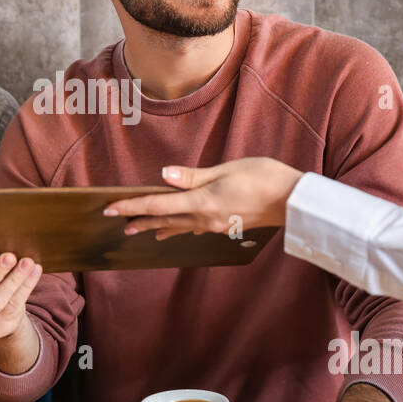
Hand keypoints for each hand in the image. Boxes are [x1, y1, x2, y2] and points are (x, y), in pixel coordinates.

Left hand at [101, 157, 304, 239]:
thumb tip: (163, 176)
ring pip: (180, 227)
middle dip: (141, 221)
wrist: (292, 200)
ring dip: (160, 227)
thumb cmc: (263, 177)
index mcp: (202, 202)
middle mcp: (205, 218)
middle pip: (165, 220)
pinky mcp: (225, 225)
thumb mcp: (226, 170)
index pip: (158, 206)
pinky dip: (181, 228)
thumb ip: (193, 176)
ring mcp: (215, 224)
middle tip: (121, 225)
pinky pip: (196, 228)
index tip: (110, 208)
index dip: (132, 207)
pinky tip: (180, 229)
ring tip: (146, 231)